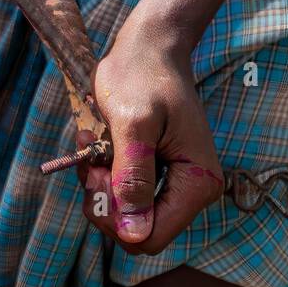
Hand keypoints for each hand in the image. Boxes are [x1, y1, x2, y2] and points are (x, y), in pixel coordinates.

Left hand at [77, 17, 223, 253]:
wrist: (148, 48)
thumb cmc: (141, 78)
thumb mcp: (132, 126)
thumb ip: (132, 178)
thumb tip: (134, 234)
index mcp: (197, 183)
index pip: (149, 237)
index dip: (114, 219)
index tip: (96, 176)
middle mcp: (191, 190)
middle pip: (133, 229)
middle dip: (103, 199)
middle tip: (90, 158)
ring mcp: (173, 182)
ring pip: (122, 212)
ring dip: (96, 183)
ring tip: (91, 143)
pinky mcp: (155, 172)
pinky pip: (119, 191)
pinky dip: (99, 172)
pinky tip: (94, 142)